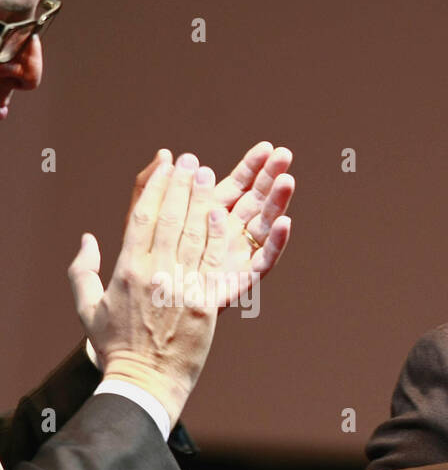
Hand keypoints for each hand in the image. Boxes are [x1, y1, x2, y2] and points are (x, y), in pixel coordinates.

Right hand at [69, 152, 227, 427]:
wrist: (145, 381)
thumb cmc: (115, 346)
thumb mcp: (88, 307)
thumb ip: (84, 269)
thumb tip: (88, 239)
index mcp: (126, 269)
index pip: (143, 217)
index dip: (156, 187)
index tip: (165, 164)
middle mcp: (154, 274)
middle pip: (171, 219)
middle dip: (182, 185)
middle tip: (192, 160)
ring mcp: (181, 288)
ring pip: (194, 235)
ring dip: (202, 202)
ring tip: (208, 176)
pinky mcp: (205, 304)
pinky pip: (214, 264)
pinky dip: (218, 237)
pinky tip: (223, 214)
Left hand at [128, 142, 293, 302]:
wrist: (148, 322)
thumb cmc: (141, 274)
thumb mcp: (139, 225)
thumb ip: (148, 189)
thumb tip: (164, 155)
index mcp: (210, 219)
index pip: (236, 185)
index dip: (251, 166)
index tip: (266, 146)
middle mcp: (229, 236)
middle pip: (256, 201)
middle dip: (271, 177)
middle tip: (285, 154)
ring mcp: (237, 258)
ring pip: (263, 225)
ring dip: (277, 202)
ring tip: (287, 179)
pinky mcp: (241, 281)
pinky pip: (263, 260)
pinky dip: (275, 243)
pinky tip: (285, 224)